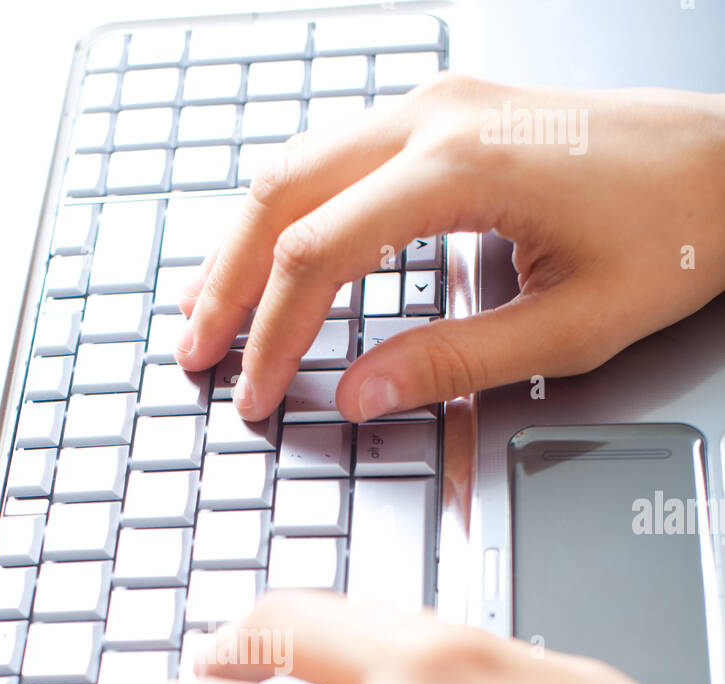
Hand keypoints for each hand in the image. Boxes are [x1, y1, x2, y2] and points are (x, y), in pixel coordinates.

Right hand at [174, 76, 724, 420]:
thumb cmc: (675, 235)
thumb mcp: (569, 330)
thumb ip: (452, 364)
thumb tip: (358, 394)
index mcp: (463, 167)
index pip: (319, 255)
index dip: (273, 335)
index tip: (254, 395)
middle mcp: (436, 115)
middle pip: (282, 193)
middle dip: (226, 282)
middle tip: (196, 353)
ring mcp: (438, 101)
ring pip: (298, 163)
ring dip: (243, 239)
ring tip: (205, 307)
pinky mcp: (447, 111)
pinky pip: (336, 156)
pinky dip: (290, 212)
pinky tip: (270, 254)